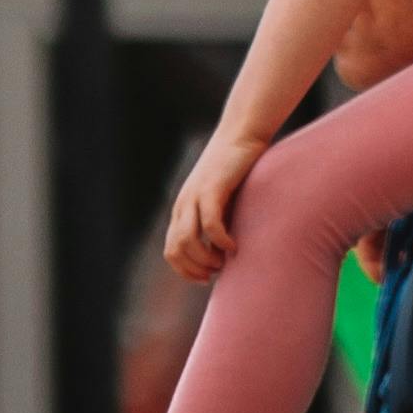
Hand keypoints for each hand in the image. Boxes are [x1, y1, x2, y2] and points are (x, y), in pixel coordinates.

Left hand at [165, 125, 269, 281]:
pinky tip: (233, 246)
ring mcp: (195, 196)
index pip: (171, 251)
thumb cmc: (237, 169)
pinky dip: (220, 241)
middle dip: (195, 269)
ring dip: (205, 259)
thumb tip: (225, 249)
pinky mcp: (211, 188)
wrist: (241, 134)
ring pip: (187, 241)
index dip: (186, 270)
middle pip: (175, 250)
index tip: (206, 278)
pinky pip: (210, 224)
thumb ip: (218, 220)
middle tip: (217, 272)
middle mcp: (184, 204)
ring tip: (224, 261)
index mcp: (183, 209)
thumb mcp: (222, 199)